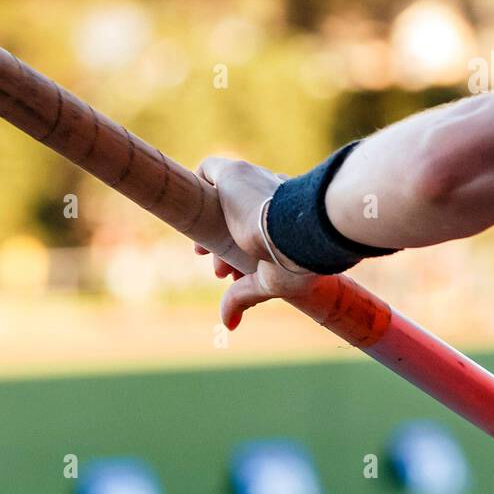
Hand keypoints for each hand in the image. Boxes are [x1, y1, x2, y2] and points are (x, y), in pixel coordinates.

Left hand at [194, 156, 317, 329]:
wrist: (298, 233)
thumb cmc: (296, 259)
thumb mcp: (272, 281)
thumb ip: (246, 295)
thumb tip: (228, 324)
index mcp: (291, 218)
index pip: (262, 225)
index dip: (241, 248)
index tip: (231, 271)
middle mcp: (274, 195)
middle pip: (240, 217)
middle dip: (224, 247)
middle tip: (218, 272)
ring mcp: (255, 180)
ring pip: (223, 200)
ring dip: (210, 229)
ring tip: (203, 255)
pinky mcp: (235, 172)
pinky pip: (209, 169)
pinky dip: (200, 186)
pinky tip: (195, 212)